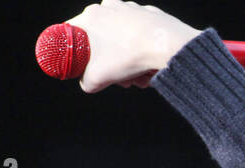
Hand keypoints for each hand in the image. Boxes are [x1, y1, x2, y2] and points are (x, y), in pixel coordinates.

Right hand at [65, 0, 199, 92]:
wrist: (169, 45)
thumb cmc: (130, 56)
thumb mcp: (98, 77)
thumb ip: (86, 81)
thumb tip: (88, 84)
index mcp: (90, 16)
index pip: (74, 37)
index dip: (79, 57)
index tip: (90, 70)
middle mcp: (109, 7)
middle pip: (103, 44)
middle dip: (113, 67)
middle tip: (123, 81)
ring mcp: (131, 9)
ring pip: (124, 43)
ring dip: (131, 64)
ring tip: (141, 78)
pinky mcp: (151, 16)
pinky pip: (143, 39)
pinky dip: (145, 54)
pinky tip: (153, 67)